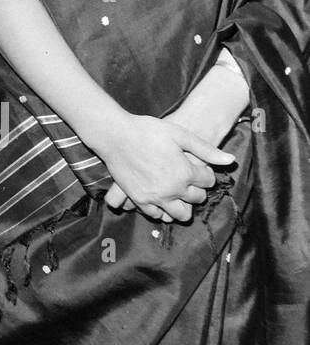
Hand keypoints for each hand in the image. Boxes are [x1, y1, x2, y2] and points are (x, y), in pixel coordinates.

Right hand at [105, 63, 247, 213]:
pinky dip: (162, 210)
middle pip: (197, 199)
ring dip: (183, 205)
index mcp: (186, 172)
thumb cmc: (147, 130)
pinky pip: (156, 214)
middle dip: (196, 189)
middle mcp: (173, 189)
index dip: (205, 173)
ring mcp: (156, 197)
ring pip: (180, 214)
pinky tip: (161, 199)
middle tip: (187, 178)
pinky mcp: (139, 199)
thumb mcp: (179, 134)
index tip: (198, 167)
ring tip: (176, 193)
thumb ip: (206, 149)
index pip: (208, 181)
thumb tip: (230, 160)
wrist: (115, 135)